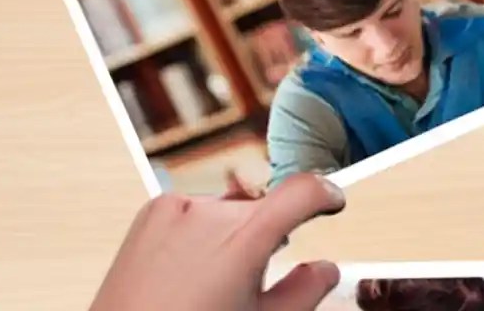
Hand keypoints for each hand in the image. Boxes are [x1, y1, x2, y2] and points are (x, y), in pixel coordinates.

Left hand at [90, 173, 345, 310]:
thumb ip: (304, 292)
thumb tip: (324, 269)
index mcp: (244, 238)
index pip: (304, 190)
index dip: (326, 193)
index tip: (331, 201)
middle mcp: (210, 213)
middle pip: (263, 209)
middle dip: (267, 236)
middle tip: (254, 280)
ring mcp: (176, 208)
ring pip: (228, 211)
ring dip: (233, 234)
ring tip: (213, 282)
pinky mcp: (151, 212)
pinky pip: (195, 212)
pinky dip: (201, 233)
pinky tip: (188, 272)